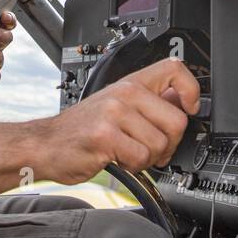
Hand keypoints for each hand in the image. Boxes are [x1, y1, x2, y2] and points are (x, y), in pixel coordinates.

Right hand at [30, 57, 199, 184]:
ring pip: (160, 144)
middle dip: (169, 144)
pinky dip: (133, 167)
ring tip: (128, 153)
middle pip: (177, 120)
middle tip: (150, 149)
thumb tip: (182, 102)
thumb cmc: (81, 130)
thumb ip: (148, 103)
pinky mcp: (105, 136)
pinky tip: (118, 160)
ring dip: (148, 159)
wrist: (45, 144)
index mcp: (130, 83)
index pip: (175, 70)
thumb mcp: (116, 106)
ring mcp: (113, 113)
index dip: (191, 90)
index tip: (189, 108)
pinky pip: (140, 158)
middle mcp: (123, 93)